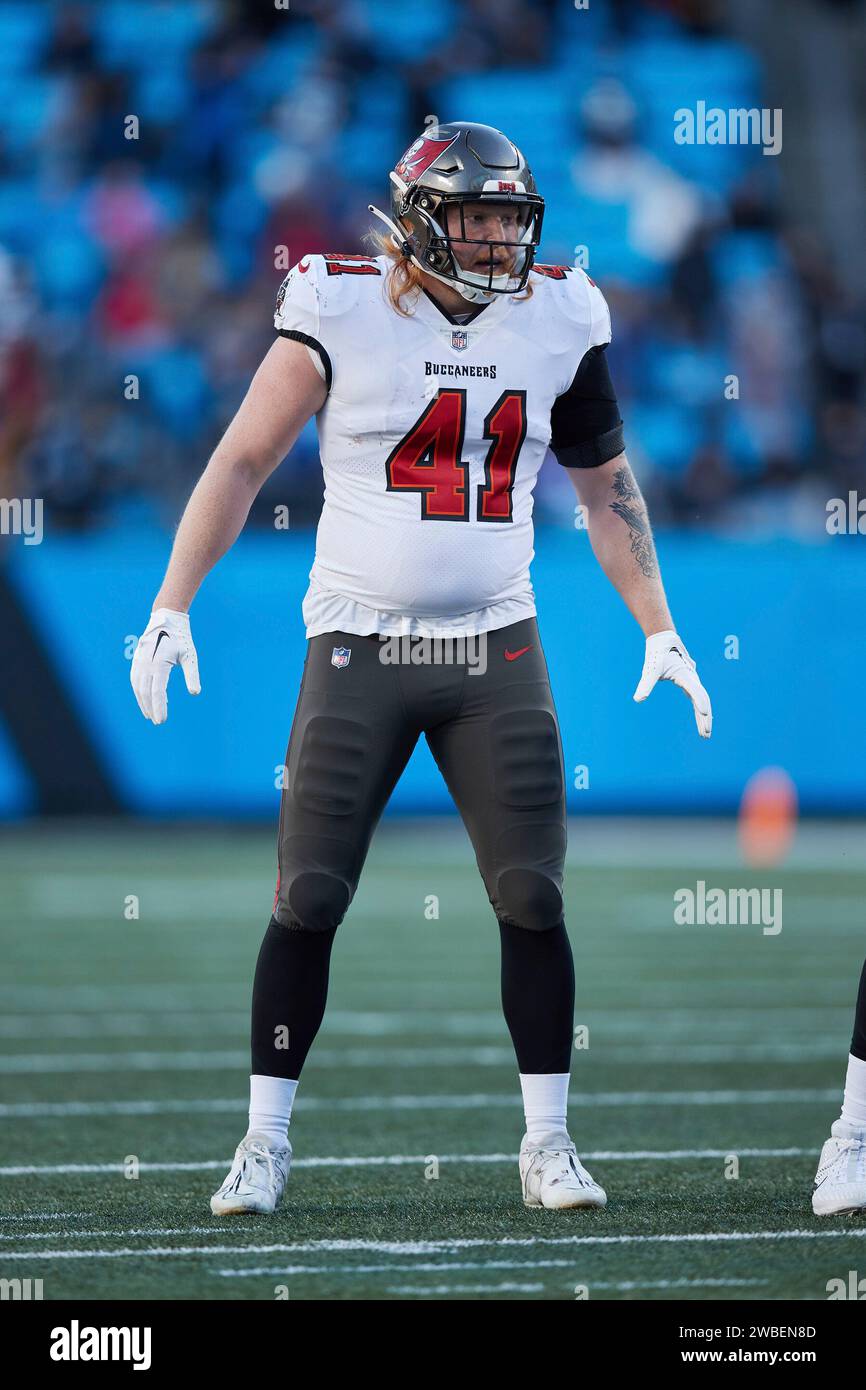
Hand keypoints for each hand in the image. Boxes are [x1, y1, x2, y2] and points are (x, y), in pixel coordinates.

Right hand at [131, 608, 200, 724]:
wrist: (166, 620)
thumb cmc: (181, 639)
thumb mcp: (190, 656)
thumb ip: (192, 675)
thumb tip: (195, 692)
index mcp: (159, 664)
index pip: (157, 692)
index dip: (159, 708)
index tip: (162, 721)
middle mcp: (146, 664)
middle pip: (145, 692)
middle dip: (151, 708)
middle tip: (158, 722)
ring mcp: (139, 662)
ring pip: (138, 687)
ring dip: (143, 702)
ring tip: (150, 715)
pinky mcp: (137, 660)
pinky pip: (135, 680)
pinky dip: (139, 692)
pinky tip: (145, 699)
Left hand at [633, 629, 711, 738]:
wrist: (663, 641)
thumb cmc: (657, 655)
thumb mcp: (650, 671)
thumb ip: (645, 685)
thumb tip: (638, 699)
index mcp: (684, 674)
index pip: (695, 690)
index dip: (700, 701)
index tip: (704, 714)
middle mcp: (691, 678)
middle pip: (702, 700)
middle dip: (704, 718)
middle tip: (705, 735)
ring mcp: (692, 680)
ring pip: (702, 700)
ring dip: (703, 717)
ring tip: (704, 734)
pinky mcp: (689, 682)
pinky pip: (697, 698)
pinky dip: (699, 709)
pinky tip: (700, 719)